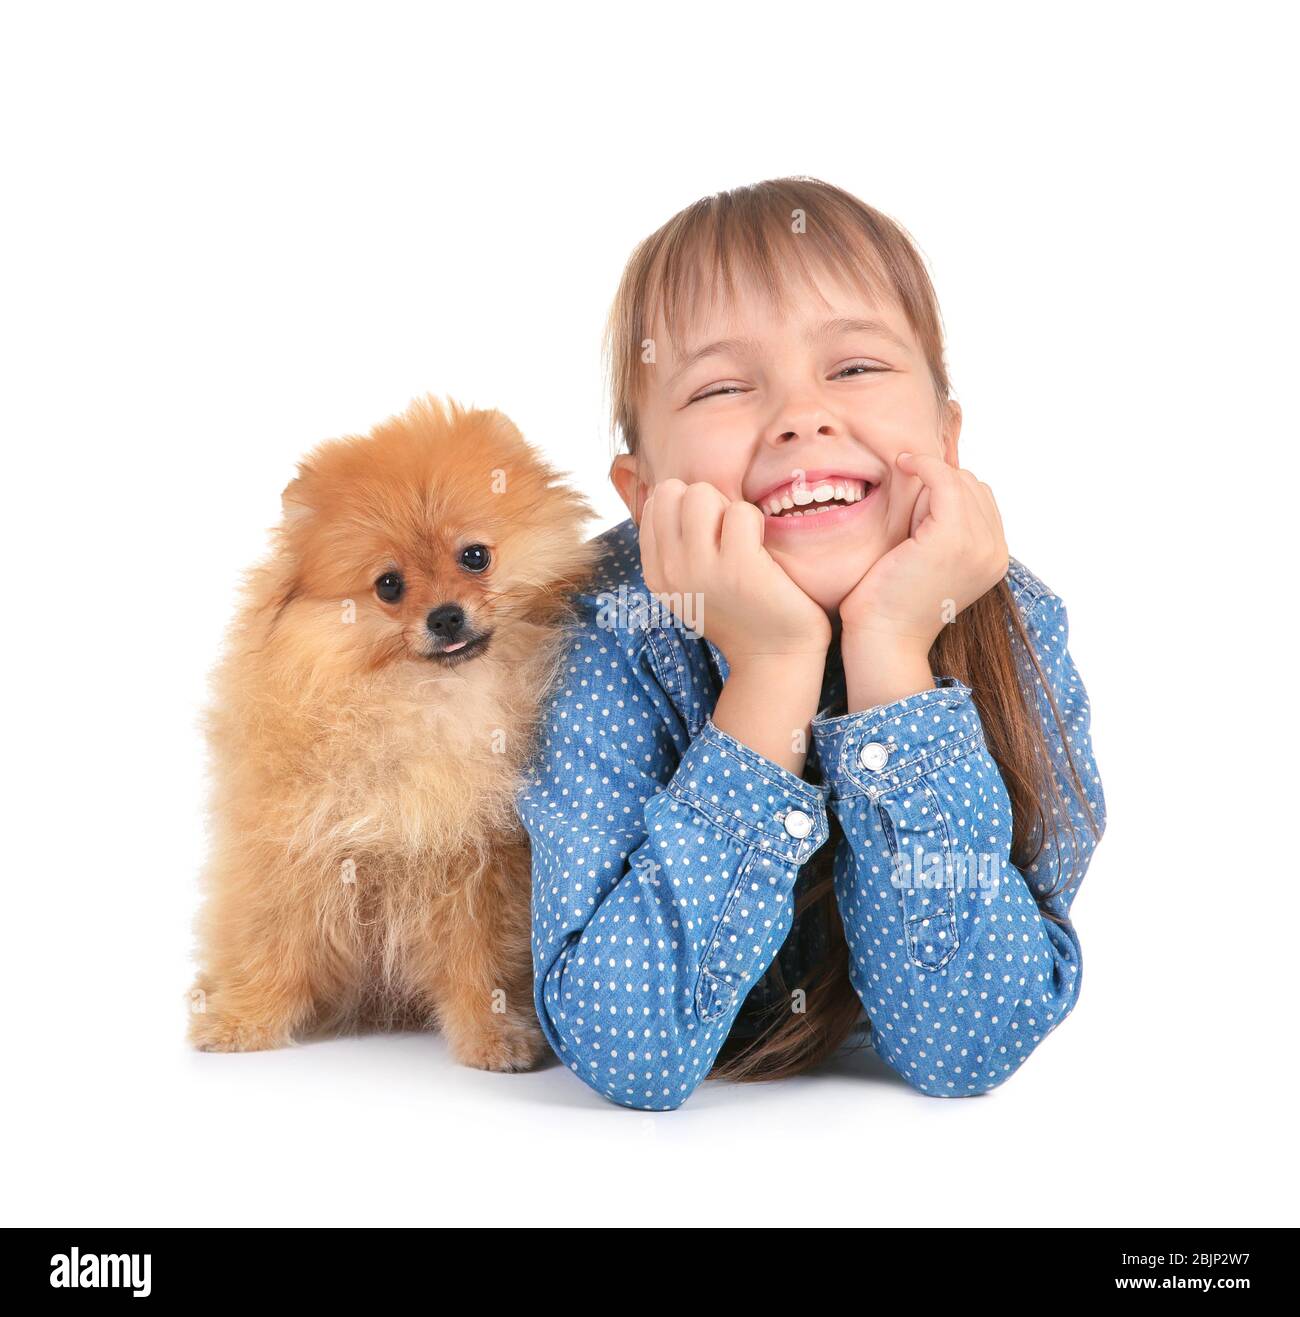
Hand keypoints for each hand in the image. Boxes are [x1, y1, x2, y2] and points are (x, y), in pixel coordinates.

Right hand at [639, 479, 830, 661]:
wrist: (773, 658)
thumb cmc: (739, 612)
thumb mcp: (691, 583)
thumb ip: (675, 544)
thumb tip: (672, 491)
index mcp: (656, 572)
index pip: (656, 501)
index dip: (688, 506)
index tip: (709, 534)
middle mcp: (670, 571)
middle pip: (674, 490)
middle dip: (706, 501)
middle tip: (728, 533)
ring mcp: (700, 570)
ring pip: (701, 493)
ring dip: (729, 508)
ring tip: (744, 540)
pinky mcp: (738, 568)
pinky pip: (740, 511)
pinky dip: (756, 522)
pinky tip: (762, 551)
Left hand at [840, 452, 1008, 655]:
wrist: (883, 638)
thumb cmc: (892, 601)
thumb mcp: (930, 560)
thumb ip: (944, 527)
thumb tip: (935, 479)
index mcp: (995, 558)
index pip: (982, 499)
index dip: (947, 491)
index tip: (915, 498)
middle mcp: (995, 552)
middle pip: (973, 486)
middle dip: (938, 487)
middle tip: (905, 516)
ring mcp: (978, 545)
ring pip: (958, 481)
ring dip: (927, 483)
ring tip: (902, 510)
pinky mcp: (952, 538)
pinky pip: (944, 479)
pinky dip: (923, 464)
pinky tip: (902, 464)